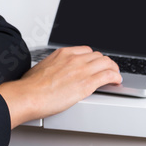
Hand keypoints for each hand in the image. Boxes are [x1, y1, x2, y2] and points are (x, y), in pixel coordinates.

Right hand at [0, 46, 120, 127]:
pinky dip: (115, 77)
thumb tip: (52, 73)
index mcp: (63, 54)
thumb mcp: (41, 68)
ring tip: (115, 76)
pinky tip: (116, 81)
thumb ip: (52, 67)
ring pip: (106, 63)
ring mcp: (82, 70)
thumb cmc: (30, 86)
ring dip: (113, 69)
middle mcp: (74, 59)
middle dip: (104, 63)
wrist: (29, 95)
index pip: (86, 50)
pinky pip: (108, 75)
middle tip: (107, 70)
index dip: (93, 58)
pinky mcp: (87, 83)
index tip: (94, 64)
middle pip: (98, 56)